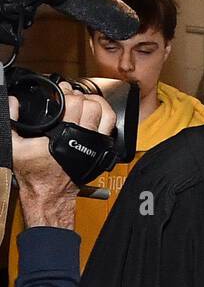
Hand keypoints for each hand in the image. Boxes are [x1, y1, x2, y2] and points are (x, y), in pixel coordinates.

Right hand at [10, 83, 115, 228]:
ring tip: (86, 103)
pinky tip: (94, 117)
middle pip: (93, 106)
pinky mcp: (100, 153)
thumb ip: (11, 120)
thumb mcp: (14, 146)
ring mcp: (94, 147)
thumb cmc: (34, 173)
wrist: (48, 193)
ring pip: (107, 116)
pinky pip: (110, 131)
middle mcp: (82, 140)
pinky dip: (105, 119)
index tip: (61, 93)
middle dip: (82, 98)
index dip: (68, 93)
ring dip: (98, 105)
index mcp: (62, 135)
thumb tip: (13, 101)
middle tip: (72, 98)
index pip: (75, 103)